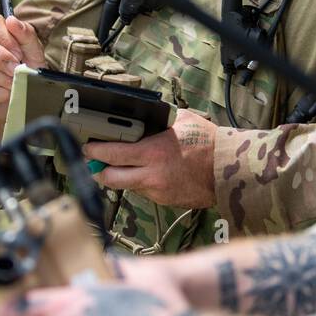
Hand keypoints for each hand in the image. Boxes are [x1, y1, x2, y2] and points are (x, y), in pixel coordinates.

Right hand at [0, 13, 44, 138]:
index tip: (19, 54)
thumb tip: (12, 21)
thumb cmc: (25, 67)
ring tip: (14, 83)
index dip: (6, 38)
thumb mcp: (33, 51)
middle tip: (16, 69)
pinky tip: (6, 93)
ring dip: (2, 78)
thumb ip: (26, 35)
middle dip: (0, 57)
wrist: (21, 95)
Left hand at [84, 108, 217, 207]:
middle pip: (110, 179)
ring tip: (130, 165)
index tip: (87, 148)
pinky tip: (154, 173)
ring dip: (124, 177)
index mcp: (152, 153)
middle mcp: (151, 176)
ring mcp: (158, 192)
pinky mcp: (166, 201)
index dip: (94, 152)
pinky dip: (144, 183)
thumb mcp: (180, 120)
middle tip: (97, 163)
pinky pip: (146, 193)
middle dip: (100, 172)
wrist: (228, 168)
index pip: (111, 154)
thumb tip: (141, 113)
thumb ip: (158, 119)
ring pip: (128, 186)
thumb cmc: (207, 141)